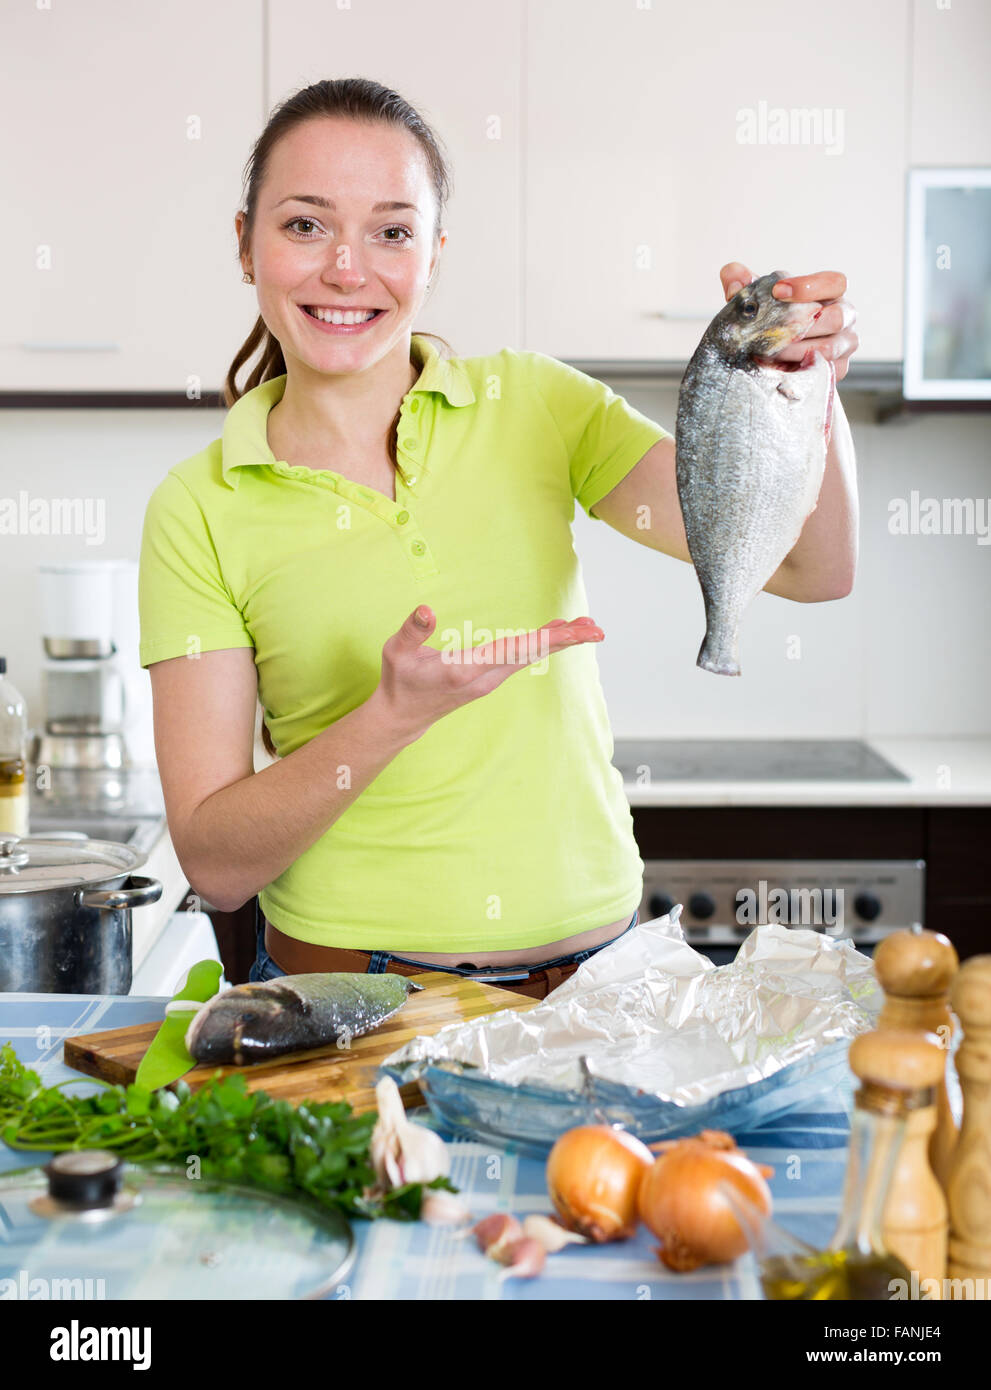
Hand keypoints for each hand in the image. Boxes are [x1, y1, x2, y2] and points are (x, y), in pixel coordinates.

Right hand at [373, 607, 604, 742]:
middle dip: (565, 640)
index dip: (543, 639)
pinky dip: (543, 644)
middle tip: (595, 629)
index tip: (570, 630)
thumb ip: (412, 631)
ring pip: (531, 657)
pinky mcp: (490, 678)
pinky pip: (523, 658)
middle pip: (531, 655)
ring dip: (560, 641)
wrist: (403, 717)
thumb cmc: (399, 681)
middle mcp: (485, 678)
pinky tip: (558, 630)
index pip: (511, 650)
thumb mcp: (396, 653)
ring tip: (588, 626)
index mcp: (465, 669)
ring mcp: (490, 680)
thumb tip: (426, 610)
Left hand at [719, 262, 859, 381]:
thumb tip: (732, 274)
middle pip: (836, 317)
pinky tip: (778, 369)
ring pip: (830, 347)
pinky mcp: (838, 369)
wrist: (773, 354)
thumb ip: (743, 283)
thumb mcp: (757, 300)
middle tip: (768, 331)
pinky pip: (823, 371)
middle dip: (799, 325)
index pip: (835, 282)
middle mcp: (844, 316)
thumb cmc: (772, 319)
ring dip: (795, 350)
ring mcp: (844, 344)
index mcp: (831, 293)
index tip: (777, 291)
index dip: (809, 286)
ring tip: (769, 352)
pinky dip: (799, 370)